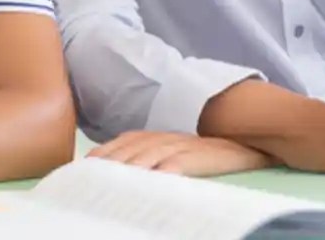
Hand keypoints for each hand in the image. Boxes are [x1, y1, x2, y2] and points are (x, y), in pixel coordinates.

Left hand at [88, 131, 278, 176]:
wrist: (244, 144)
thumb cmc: (202, 155)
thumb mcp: (170, 153)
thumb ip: (145, 160)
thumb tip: (116, 175)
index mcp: (149, 136)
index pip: (115, 146)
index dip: (98, 159)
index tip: (79, 175)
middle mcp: (160, 138)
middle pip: (125, 153)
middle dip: (105, 168)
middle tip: (86, 186)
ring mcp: (178, 145)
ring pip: (145, 158)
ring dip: (126, 172)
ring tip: (108, 188)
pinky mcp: (197, 156)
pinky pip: (174, 166)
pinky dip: (160, 175)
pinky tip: (148, 185)